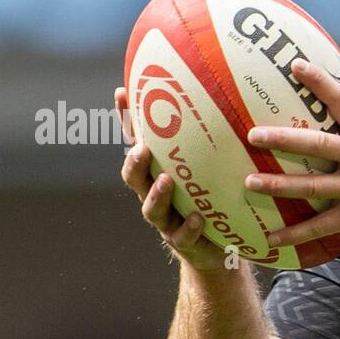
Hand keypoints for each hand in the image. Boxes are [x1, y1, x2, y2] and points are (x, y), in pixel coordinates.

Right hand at [115, 87, 231, 271]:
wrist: (218, 245)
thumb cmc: (210, 199)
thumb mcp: (209, 168)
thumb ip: (206, 141)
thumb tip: (216, 94)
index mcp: (156, 174)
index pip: (136, 144)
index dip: (126, 121)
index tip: (121, 93)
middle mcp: (155, 195)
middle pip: (135, 178)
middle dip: (135, 163)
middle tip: (143, 148)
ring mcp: (167, 220)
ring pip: (152, 209)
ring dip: (157, 195)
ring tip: (167, 181)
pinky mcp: (185, 241)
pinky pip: (183, 236)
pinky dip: (190, 227)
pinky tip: (198, 218)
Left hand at [242, 59, 339, 251]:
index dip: (321, 82)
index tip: (295, 65)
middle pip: (320, 145)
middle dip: (285, 140)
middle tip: (253, 135)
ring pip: (314, 186)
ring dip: (279, 185)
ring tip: (250, 181)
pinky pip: (321, 226)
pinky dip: (295, 233)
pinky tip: (271, 237)